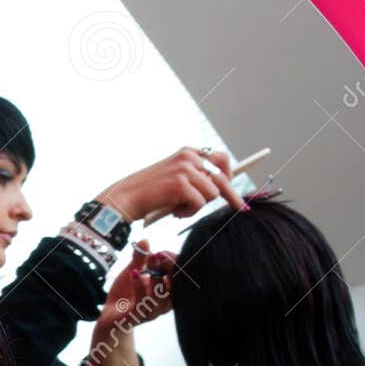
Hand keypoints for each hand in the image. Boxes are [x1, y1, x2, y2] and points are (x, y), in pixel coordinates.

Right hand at [96, 146, 245, 222]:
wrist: (125, 198)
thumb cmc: (148, 194)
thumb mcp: (174, 179)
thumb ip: (195, 178)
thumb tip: (221, 189)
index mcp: (188, 153)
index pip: (221, 159)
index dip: (230, 174)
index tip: (236, 188)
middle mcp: (189, 157)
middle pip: (223, 177)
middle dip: (231, 195)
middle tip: (239, 208)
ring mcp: (186, 169)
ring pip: (212, 194)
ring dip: (198, 207)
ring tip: (179, 209)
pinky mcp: (181, 184)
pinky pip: (199, 204)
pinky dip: (188, 213)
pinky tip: (173, 211)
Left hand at [98, 240, 174, 331]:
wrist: (110, 315)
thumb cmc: (125, 294)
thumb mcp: (132, 272)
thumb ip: (139, 259)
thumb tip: (145, 240)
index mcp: (168, 292)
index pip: (180, 277)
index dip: (174, 264)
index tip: (163, 252)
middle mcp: (165, 303)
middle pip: (175, 286)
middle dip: (168, 268)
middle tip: (159, 254)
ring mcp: (153, 311)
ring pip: (161, 295)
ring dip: (156, 276)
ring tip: (149, 261)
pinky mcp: (139, 316)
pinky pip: (143, 302)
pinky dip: (139, 286)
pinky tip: (134, 273)